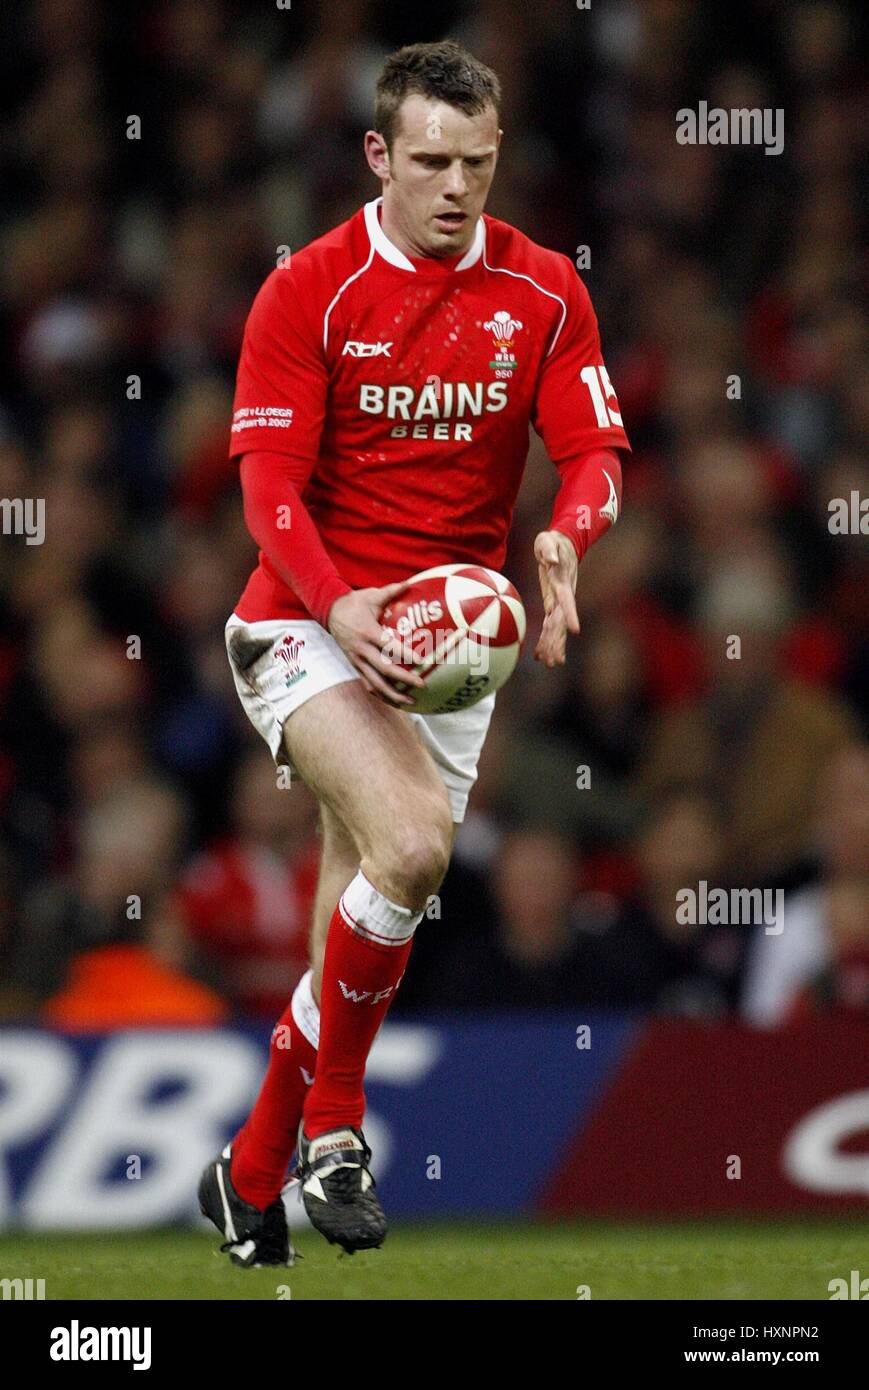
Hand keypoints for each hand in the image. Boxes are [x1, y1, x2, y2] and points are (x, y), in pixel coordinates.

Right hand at [327, 581, 425, 707]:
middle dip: (403, 679)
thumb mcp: (371, 595)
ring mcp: (356, 661)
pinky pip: (368, 684)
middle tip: (421, 684)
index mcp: (367, 632)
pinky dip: (381, 695)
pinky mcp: (354, 666)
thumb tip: (410, 583)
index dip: (405, 654)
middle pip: (383, 670)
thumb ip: (391, 591)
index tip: (421, 660)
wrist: (329, 612)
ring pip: (375, 684)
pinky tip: (395, 702)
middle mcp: (361, 650)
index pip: (388, 646)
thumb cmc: (354, 603)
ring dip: (393, 695)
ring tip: (411, 702)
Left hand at [533, 530, 579, 666]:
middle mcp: (563, 597)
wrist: (563, 544)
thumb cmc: (553, 541)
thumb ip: (549, 550)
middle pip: (561, 622)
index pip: (567, 602)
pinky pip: (548, 625)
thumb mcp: (548, 541)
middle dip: (559, 642)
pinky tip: (539, 655)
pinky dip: (544, 639)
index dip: (571, 616)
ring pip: (556, 628)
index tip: (575, 631)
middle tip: (556, 661)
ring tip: (549, 664)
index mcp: (562, 584)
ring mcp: (559, 602)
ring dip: (553, 646)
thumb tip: (551, 561)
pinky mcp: (552, 604)